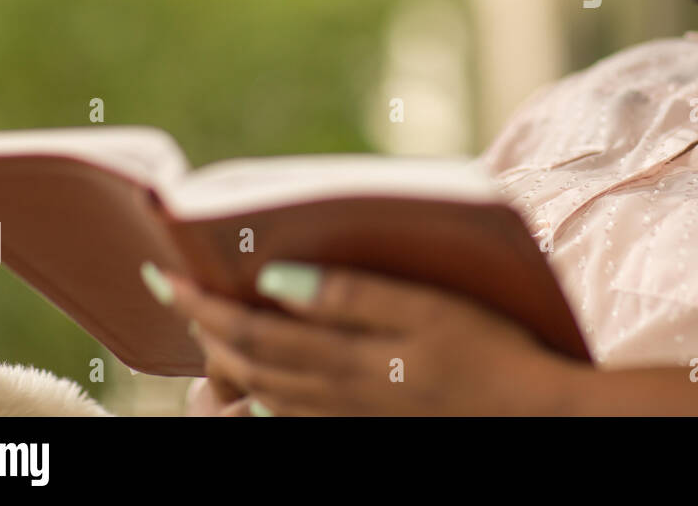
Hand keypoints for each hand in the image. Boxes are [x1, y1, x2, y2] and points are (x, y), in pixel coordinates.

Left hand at [145, 262, 584, 415]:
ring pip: (264, 393)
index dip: (203, 304)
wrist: (531, 413)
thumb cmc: (488, 349)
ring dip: (226, 363)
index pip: (252, 329)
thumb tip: (275, 277)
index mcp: (347, 356)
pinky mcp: (367, 424)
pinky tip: (259, 386)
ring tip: (206, 333)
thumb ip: (351, 293)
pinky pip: (294, 415)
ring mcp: (349, 415)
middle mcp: (336, 393)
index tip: (165, 273)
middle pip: (250, 362)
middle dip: (205, 329)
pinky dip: (262, 397)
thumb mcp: (427, 308)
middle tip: (174, 294)